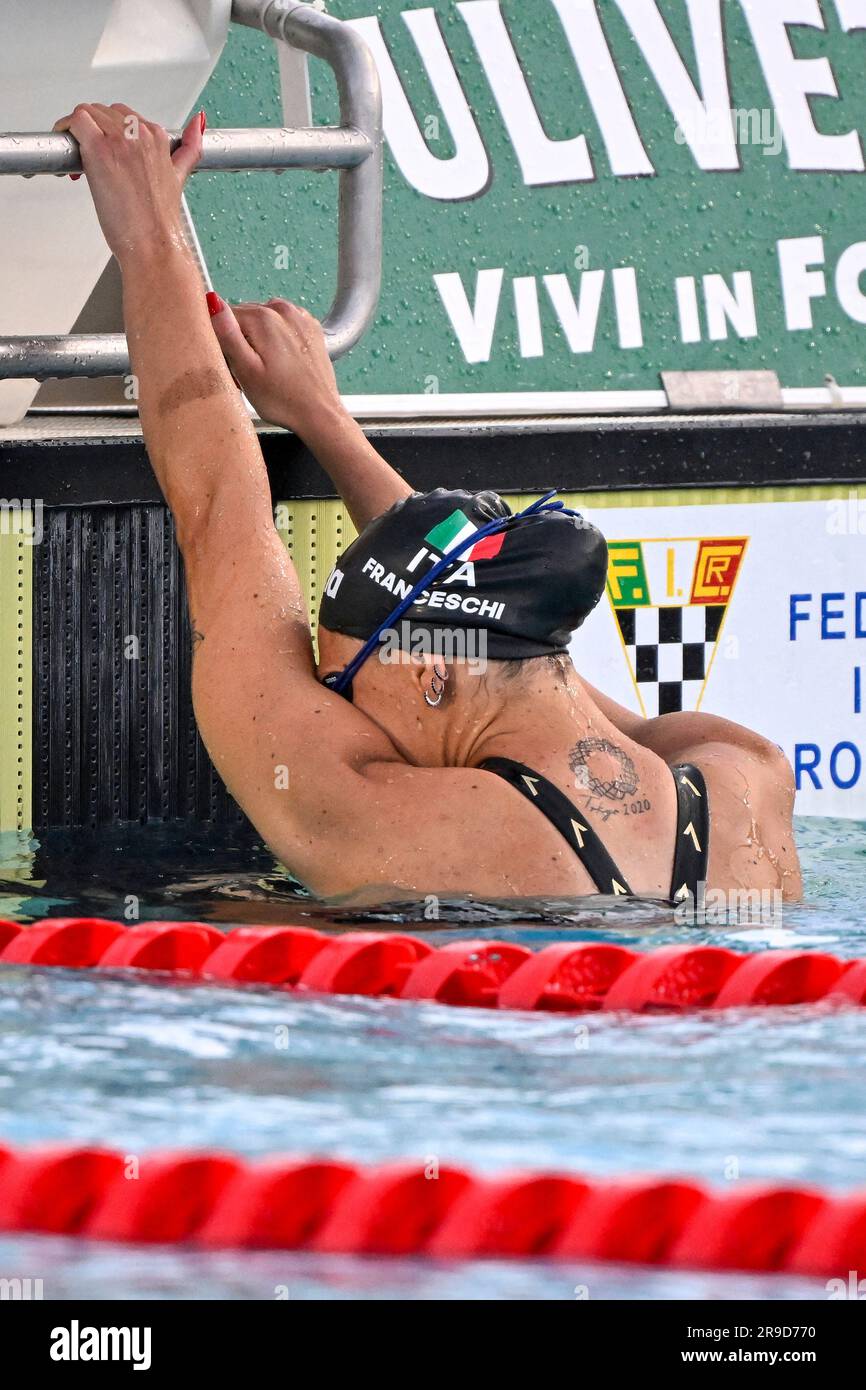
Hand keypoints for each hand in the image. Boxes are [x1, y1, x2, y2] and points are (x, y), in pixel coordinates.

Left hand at [52, 103, 202, 264]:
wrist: (154, 245)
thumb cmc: (159, 221)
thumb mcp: (179, 177)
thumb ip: (189, 148)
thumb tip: (198, 124)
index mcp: (159, 138)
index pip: (126, 117)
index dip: (111, 134)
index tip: (107, 155)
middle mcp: (140, 133)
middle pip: (105, 113)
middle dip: (94, 132)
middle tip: (90, 160)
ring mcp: (119, 139)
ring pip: (88, 113)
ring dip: (78, 132)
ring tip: (78, 161)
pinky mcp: (99, 149)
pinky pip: (76, 121)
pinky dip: (66, 129)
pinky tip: (68, 152)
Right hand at [207, 296, 343, 438]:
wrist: (320, 414)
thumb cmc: (283, 400)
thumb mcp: (246, 371)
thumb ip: (227, 333)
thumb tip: (212, 301)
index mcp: (263, 317)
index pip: (224, 317)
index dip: (223, 342)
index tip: (232, 364)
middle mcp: (283, 310)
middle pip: (244, 317)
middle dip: (241, 341)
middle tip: (248, 371)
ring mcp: (299, 317)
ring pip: (263, 321)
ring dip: (258, 340)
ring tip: (265, 369)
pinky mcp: (310, 328)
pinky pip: (282, 326)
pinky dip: (277, 340)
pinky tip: (281, 362)